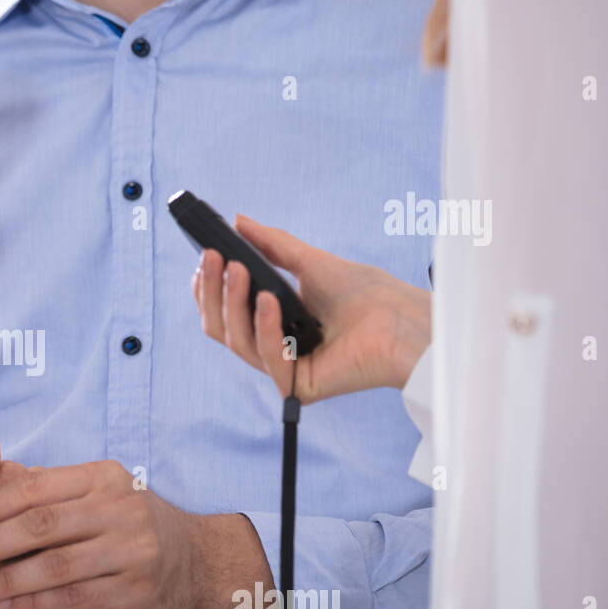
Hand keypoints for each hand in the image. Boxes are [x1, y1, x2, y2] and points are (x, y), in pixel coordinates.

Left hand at [0, 459, 273, 608]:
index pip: (33, 487)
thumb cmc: (129, 526)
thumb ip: (46, 486)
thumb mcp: (96, 493)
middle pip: (40, 525)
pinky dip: (33, 602)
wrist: (196, 563)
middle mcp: (118, 507)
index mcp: (100, 477)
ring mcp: (131, 549)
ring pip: (54, 565)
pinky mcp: (134, 588)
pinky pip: (72, 596)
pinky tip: (5, 606)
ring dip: (6, 580)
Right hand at [192, 214, 431, 403]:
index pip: (225, 313)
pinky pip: (267, 358)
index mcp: (271, 326)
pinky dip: (264, 326)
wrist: (403, 318)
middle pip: (222, 329)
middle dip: (213, 292)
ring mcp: (284, 371)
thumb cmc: (365, 295)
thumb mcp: (309, 262)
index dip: (208, 290)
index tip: (204, 260)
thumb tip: (238, 221)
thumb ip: (271, 245)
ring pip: (236, 342)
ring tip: (240, 270)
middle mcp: (273, 350)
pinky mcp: (298, 388)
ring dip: (233, 303)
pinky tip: (268, 300)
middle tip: (213, 256)